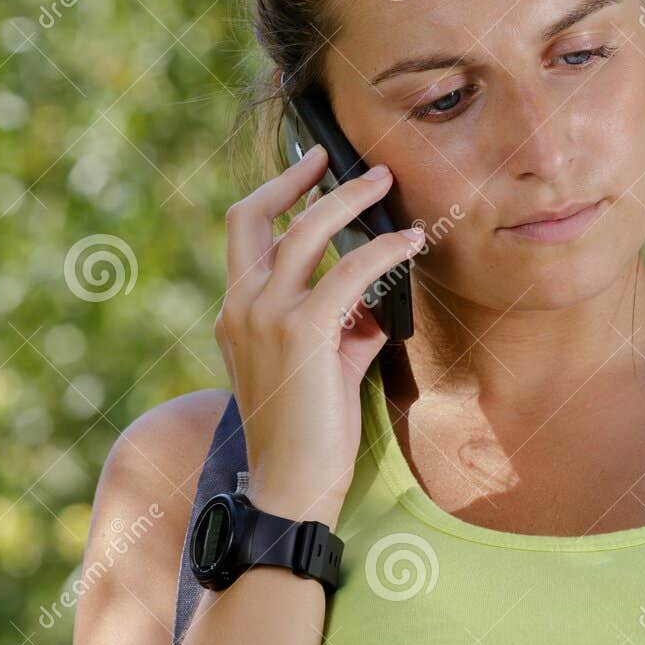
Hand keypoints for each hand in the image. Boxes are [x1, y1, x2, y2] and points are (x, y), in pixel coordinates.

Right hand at [215, 146, 424, 524]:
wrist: (294, 485)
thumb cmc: (311, 433)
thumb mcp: (324, 366)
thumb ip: (343, 327)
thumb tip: (377, 300)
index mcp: (235, 314)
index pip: (243, 234)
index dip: (274, 194)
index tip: (307, 172)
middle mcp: (240, 307)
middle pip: (254, 215)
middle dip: (297, 177)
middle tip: (340, 160)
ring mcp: (264, 318)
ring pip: (305, 231)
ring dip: (349, 200)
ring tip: (385, 185)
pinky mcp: (301, 333)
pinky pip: (348, 270)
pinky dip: (382, 249)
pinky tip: (408, 243)